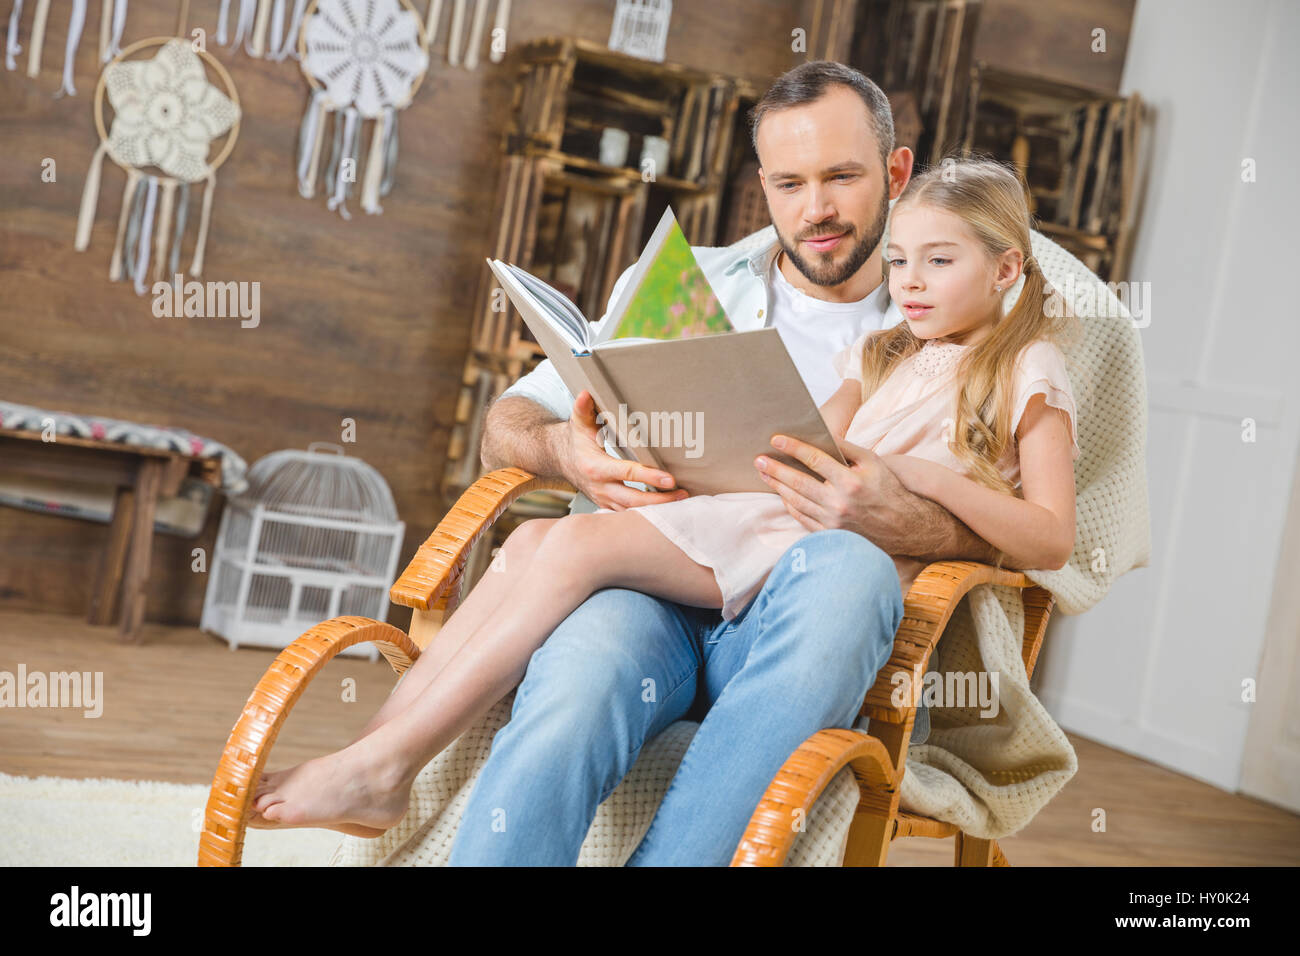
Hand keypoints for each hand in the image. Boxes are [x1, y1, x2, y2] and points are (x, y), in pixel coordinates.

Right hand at [558, 390, 688, 509]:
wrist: (559, 459)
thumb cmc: (576, 439)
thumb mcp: (578, 423)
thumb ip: (583, 409)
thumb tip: (586, 394)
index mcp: (595, 467)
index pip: (627, 473)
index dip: (649, 476)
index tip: (670, 479)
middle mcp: (600, 487)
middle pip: (633, 500)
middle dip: (659, 500)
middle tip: (682, 494)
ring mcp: (603, 499)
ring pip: (631, 511)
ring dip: (656, 509)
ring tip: (681, 501)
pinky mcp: (607, 505)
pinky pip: (627, 514)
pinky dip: (645, 513)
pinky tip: (665, 509)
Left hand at [753, 433, 939, 555]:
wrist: (903, 527)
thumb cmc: (888, 490)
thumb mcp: (873, 462)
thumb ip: (847, 448)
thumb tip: (823, 434)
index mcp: (851, 482)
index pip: (815, 460)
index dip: (793, 448)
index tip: (776, 440)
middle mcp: (839, 503)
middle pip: (799, 482)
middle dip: (776, 469)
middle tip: (758, 460)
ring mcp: (833, 522)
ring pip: (796, 501)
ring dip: (777, 486)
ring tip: (764, 474)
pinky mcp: (830, 535)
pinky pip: (802, 518)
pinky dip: (789, 505)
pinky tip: (781, 494)